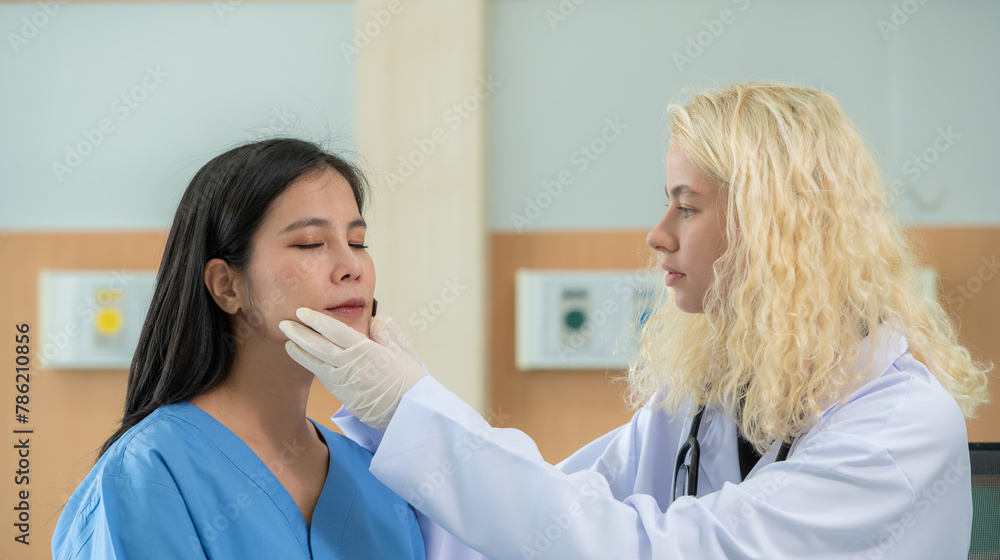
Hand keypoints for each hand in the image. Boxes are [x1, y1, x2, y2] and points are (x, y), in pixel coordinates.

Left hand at [279, 307, 426, 430]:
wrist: (410, 414)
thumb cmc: (410, 381)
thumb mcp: (404, 351)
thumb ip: (388, 331)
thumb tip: (375, 318)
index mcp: (368, 351)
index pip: (336, 331)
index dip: (317, 320)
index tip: (302, 312)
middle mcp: (352, 366)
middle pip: (319, 347)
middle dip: (300, 334)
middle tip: (283, 323)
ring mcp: (345, 383)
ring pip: (316, 364)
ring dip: (300, 351)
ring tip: (287, 340)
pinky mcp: (343, 396)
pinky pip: (323, 377)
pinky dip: (311, 366)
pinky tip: (304, 358)